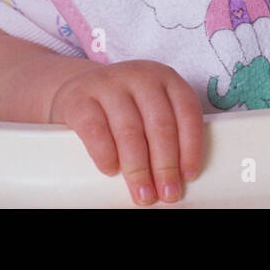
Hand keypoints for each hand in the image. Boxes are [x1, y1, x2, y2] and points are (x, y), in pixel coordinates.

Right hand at [49, 59, 204, 205]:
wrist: (77, 89)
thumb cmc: (124, 107)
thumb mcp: (150, 107)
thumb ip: (167, 131)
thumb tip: (178, 178)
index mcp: (166, 78)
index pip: (187, 111)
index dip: (191, 146)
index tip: (189, 175)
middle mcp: (140, 76)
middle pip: (160, 124)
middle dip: (166, 165)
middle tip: (167, 193)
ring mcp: (108, 84)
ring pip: (129, 130)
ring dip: (138, 168)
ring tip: (143, 193)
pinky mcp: (79, 98)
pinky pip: (95, 129)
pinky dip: (105, 154)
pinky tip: (111, 171)